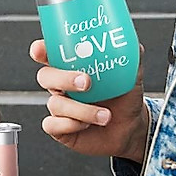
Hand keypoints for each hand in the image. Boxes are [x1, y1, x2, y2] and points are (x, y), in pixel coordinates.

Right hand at [30, 38, 149, 162]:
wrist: (130, 128)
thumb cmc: (124, 98)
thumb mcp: (131, 76)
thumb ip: (131, 59)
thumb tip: (136, 46)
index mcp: (73, 67)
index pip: (49, 53)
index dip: (40, 50)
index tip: (41, 49)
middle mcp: (62, 85)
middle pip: (45, 76)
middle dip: (63, 78)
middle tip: (86, 82)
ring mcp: (59, 106)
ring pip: (55, 103)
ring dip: (82, 110)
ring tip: (104, 115)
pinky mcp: (59, 128)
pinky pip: (52, 125)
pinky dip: (71, 125)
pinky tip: (88, 125)